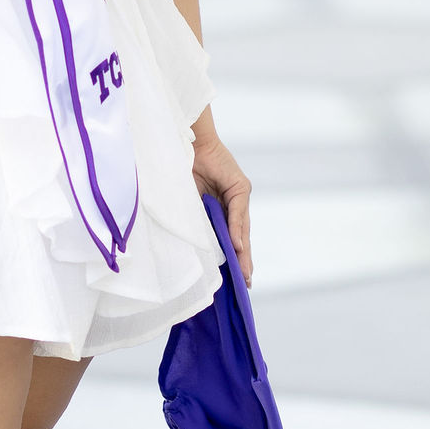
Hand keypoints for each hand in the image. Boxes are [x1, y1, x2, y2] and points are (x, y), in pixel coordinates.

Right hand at [191, 120, 251, 285]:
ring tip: (244, 272)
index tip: (238, 279)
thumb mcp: (190, 204)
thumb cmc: (183, 171)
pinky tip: (236, 247)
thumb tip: (200, 247)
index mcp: (221, 209)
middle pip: (241, 238)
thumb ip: (199, 222)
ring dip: (243, 252)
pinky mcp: (240, 187)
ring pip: (242, 229)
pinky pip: (237, 212)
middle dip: (243, 261)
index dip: (234, 258)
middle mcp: (233, 204)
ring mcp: (239, 195)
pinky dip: (235, 230)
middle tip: (246, 284)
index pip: (230, 238)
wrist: (188, 145)